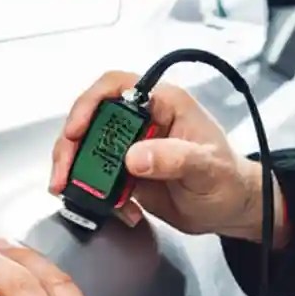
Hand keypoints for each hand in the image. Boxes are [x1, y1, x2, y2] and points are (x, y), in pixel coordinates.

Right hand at [50, 71, 289, 246]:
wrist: (231, 209)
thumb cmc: (228, 179)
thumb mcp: (207, 167)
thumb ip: (174, 158)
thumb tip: (134, 157)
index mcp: (163, 103)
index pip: (116, 86)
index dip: (90, 104)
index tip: (77, 130)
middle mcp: (143, 120)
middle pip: (92, 118)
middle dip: (71, 145)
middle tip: (63, 173)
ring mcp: (131, 146)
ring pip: (87, 148)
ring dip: (74, 169)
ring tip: (67, 190)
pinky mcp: (126, 173)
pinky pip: (97, 177)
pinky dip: (93, 193)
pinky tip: (113, 209)